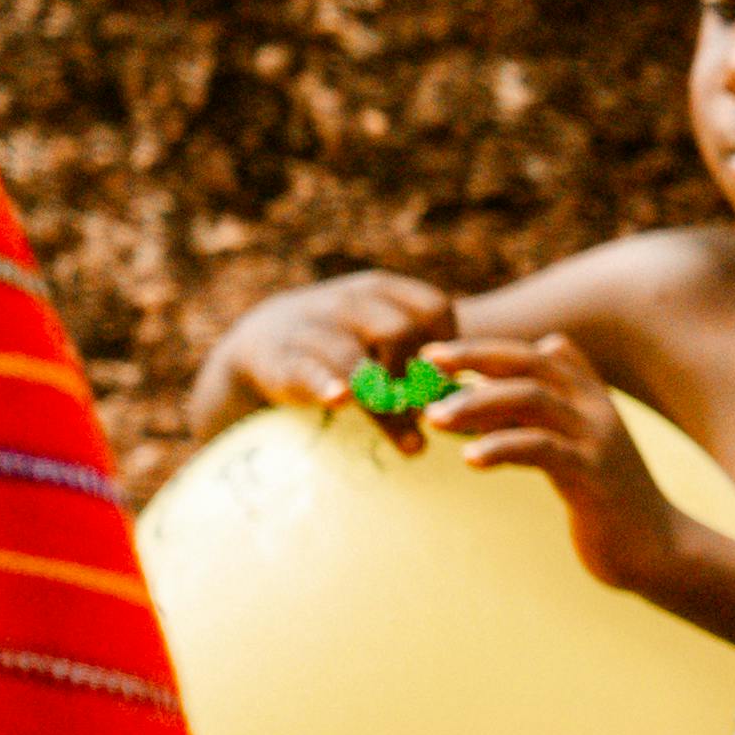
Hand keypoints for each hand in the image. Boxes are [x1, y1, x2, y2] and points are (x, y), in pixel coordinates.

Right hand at [213, 269, 460, 435]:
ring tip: (413, 443)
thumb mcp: (380, 338)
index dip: (452, 348)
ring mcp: (312, 326)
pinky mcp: (281, 358)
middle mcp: (348, 301)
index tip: (457, 386)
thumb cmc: (342, 346)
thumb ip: (421, 361)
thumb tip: (474, 406)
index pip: (433, 307)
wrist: (260, 343)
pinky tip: (340, 401)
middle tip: (437, 419)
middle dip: (422, 379)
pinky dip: (326, 383)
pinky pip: (307, 368)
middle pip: (399, 332)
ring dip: (388, 403)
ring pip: (356, 359)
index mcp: (381, 290)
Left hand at [419, 333, 696, 593]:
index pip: (534, 355)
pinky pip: (540, 448)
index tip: (437, 353)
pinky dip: (500, 448)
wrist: (658, 548)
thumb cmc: (608, 498)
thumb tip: (513, 370)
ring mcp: (596, 440)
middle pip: (530, 365)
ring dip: (476, 404)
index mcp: (592, 397)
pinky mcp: (591, 476)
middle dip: (474, 359)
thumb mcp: (582, 444)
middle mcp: (596, 409)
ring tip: (433, 419)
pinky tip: (470, 459)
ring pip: (531, 400)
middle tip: (427, 365)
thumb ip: (552, 408)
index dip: (485, 349)